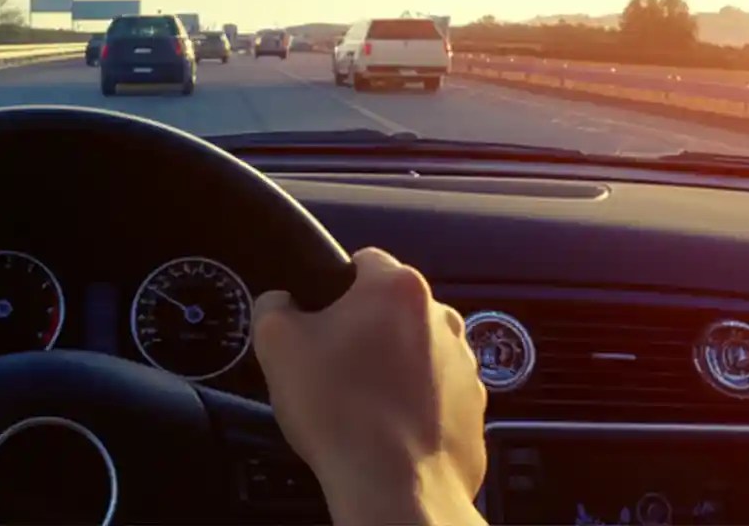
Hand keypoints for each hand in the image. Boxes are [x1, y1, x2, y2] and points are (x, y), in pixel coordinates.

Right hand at [254, 248, 485, 525]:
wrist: (394, 486)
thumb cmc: (340, 413)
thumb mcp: (276, 343)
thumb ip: (273, 305)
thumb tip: (280, 302)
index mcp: (397, 287)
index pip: (362, 261)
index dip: (334, 289)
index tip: (320, 319)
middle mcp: (443, 316)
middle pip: (392, 308)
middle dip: (364, 330)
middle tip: (333, 365)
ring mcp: (465, 362)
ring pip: (416, 349)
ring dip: (392, 365)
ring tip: (360, 402)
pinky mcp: (475, 404)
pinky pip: (436, 391)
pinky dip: (414, 402)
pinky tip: (385, 427)